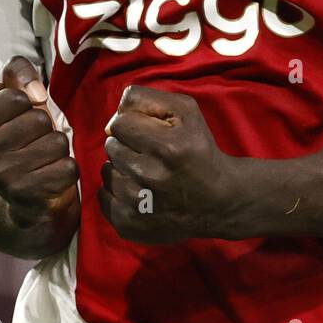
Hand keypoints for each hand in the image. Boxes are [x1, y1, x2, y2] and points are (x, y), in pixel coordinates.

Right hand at [0, 56, 79, 234]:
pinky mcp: (29, 199)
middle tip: (31, 144)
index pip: (15, 97)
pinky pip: (68, 167)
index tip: (16, 120)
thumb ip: (15, 75)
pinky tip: (49, 177)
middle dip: (44, 127)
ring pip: (57, 142)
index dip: (26, 104)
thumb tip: (36, 92)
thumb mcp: (6, 102)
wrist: (10, 201)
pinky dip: (66, 170)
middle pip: (39, 119)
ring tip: (40, 160)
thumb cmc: (13, 140)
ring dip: (56, 149)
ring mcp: (3, 180)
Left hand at [99, 86, 233, 244]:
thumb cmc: (199, 149)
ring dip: (121, 169)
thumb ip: (146, 98)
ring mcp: (137, 205)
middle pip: (111, 147)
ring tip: (145, 174)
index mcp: (166, 147)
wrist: (218, 201)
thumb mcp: (185, 111)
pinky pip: (103, 198)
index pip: (119, 124)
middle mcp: (150, 177)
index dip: (132, 125)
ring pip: (106, 172)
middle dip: (127, 146)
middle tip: (150, 155)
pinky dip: (117, 193)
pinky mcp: (129, 224)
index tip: (148, 134)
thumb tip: (114, 114)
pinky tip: (139, 193)